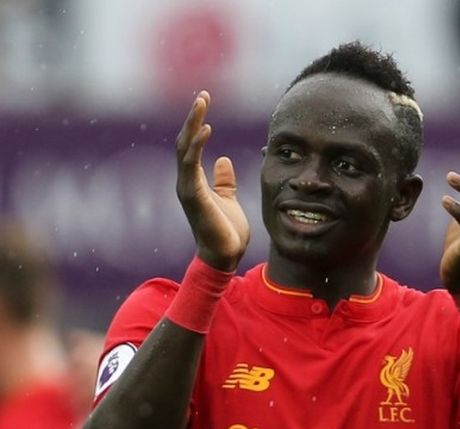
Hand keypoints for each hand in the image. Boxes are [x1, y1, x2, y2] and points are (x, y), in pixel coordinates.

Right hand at [175, 91, 249, 270]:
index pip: (191, 145)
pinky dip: (197, 145)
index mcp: (194, 181)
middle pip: (185, 142)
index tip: (204, 102)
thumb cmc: (226, 230)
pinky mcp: (193, 195)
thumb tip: (224, 160)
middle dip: (193, 117)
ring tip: (202, 103)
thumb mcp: (229, 198)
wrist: (225, 255)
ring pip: (184, 149)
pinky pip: (191, 165)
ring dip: (192, 124)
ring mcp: (187, 188)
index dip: (196, 123)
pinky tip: (206, 129)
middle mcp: (186, 181)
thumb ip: (224, 180)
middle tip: (203, 95)